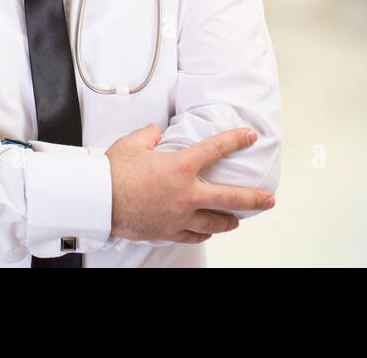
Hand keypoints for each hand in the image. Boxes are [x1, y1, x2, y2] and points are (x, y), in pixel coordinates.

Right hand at [107, 124, 275, 244]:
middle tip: (268, 199)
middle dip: (254, 199)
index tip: (250, 137)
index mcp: (181, 166)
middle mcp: (186, 193)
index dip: (237, 140)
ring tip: (239, 219)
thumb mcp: (133, 144)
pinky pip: (194, 235)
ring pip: (215, 222)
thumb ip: (150, 135)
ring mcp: (179, 216)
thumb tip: (156, 131)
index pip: (217, 149)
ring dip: (230, 220)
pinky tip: (209, 232)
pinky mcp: (168, 231)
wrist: (98, 201)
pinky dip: (204, 233)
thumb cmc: (112, 172)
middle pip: (231, 198)